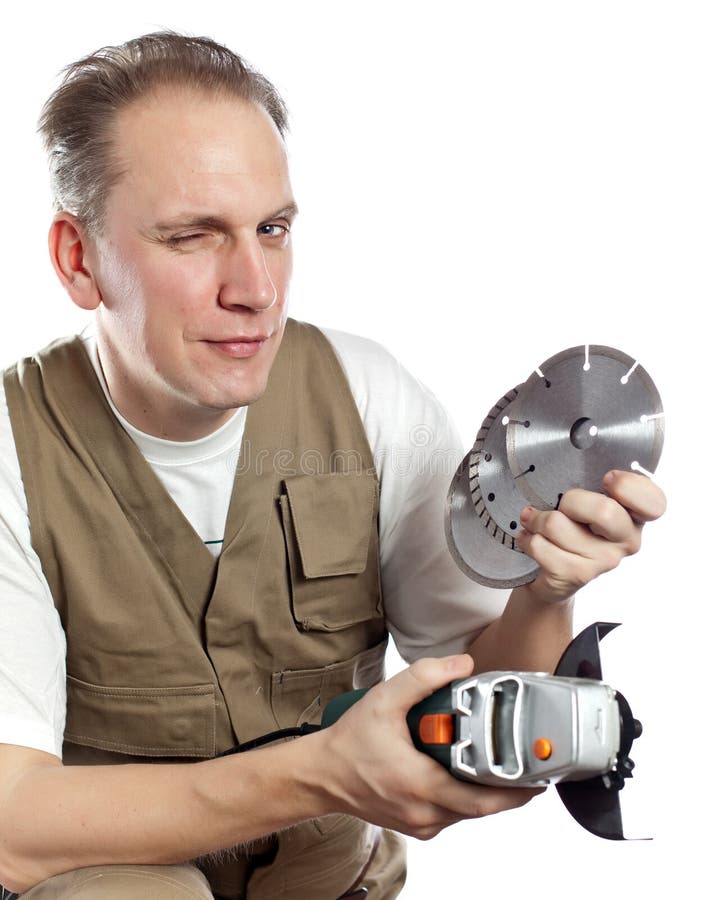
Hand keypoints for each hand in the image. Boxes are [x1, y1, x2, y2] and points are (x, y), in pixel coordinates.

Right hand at [312, 654, 541, 839]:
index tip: (538, 776)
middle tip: (529, 767)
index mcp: (421, 785)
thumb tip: (462, 664)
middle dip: (509, 789)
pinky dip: (465, 796)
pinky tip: (466, 773)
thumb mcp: (384, 699)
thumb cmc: (350, 742)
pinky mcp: (417, 825)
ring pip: (468, 813)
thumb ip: (424, 677)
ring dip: (486, 791)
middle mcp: (424, 812)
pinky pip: (452, 814)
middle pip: (483, 809)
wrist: (322, 775)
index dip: (516, 790)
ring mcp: (421, 823)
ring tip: (499, 762)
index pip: (483, 799)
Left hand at [515, 469, 665, 604]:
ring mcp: (604, 561)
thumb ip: (592, 478)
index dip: (630, 487)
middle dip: (570, 501)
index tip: (608, 478)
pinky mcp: (576, 575)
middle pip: (604, 512)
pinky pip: (540, 545)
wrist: (555, 573)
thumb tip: (575, 445)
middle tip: (561, 505)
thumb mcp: (588, 499)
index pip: (654, 502)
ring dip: (537, 519)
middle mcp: (626, 539)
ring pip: (558, 525)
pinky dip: (526, 538)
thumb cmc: (573, 525)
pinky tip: (531, 538)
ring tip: (537, 522)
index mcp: (635, 515)